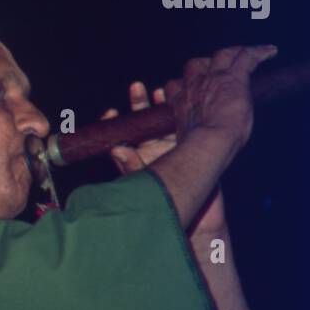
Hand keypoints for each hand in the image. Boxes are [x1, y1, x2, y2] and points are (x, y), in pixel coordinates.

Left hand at [101, 81, 226, 236]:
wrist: (199, 221)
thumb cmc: (165, 206)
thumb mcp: (145, 186)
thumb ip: (131, 168)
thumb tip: (117, 149)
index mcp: (135, 158)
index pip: (121, 136)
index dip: (115, 124)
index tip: (110, 113)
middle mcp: (152, 149)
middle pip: (143, 122)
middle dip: (139, 105)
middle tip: (136, 89)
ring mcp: (172, 147)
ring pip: (164, 120)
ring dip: (160, 105)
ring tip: (158, 91)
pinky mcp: (191, 147)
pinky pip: (185, 126)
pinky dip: (180, 112)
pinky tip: (179, 102)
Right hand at [164, 44, 276, 152]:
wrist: (207, 143)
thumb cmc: (195, 149)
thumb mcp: (179, 140)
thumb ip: (175, 135)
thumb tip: (157, 142)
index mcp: (181, 103)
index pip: (176, 86)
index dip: (183, 85)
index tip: (188, 87)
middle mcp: (193, 86)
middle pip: (196, 65)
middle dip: (205, 64)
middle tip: (217, 67)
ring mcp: (213, 79)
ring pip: (222, 56)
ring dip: (233, 54)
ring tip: (245, 54)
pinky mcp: (235, 78)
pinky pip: (247, 57)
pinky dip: (259, 53)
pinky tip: (271, 52)